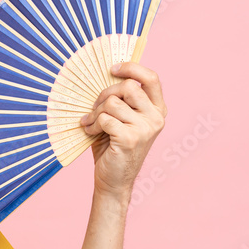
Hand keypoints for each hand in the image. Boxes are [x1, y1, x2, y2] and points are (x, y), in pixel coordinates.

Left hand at [79, 62, 167, 198]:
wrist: (113, 180)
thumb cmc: (114, 146)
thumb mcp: (121, 118)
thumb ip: (121, 99)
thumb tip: (106, 73)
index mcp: (157, 109)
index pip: (151, 78)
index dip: (132, 68)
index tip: (113, 69)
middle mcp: (156, 117)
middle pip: (128, 87)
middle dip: (104, 94)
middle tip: (94, 108)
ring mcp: (146, 128)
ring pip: (113, 103)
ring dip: (95, 113)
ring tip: (90, 124)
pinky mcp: (131, 139)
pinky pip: (105, 119)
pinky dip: (93, 125)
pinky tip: (91, 133)